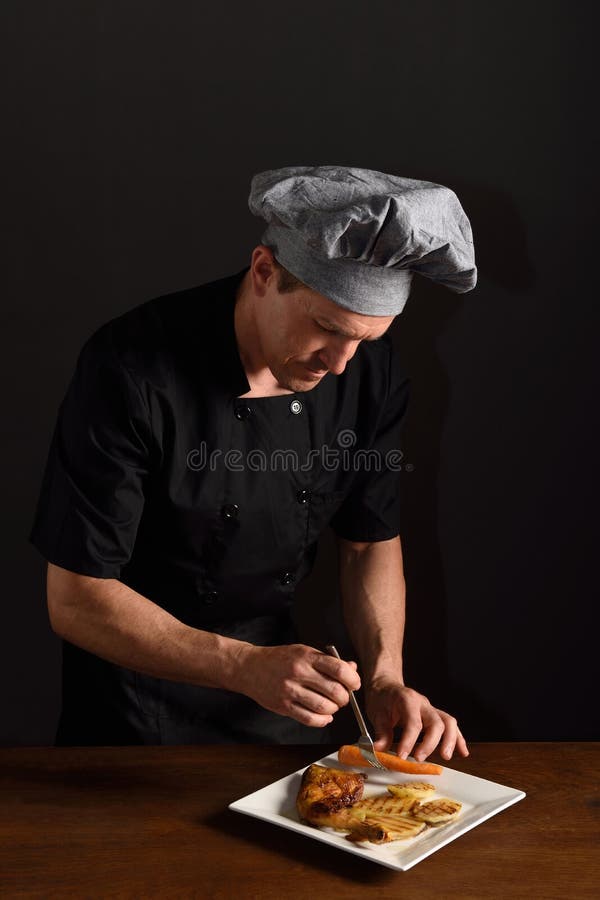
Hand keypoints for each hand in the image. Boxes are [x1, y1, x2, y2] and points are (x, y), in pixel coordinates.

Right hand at [240, 643, 360, 727]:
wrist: (250, 667)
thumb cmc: (280, 659)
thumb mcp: (304, 652)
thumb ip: (328, 662)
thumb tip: (352, 669)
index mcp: (307, 656)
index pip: (339, 669)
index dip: (353, 679)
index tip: (354, 684)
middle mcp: (299, 673)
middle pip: (334, 691)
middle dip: (345, 697)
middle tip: (343, 697)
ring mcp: (290, 690)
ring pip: (324, 707)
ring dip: (334, 710)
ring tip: (332, 705)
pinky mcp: (283, 706)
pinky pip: (310, 719)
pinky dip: (322, 720)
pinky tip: (324, 715)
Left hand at [365, 677, 468, 760]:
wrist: (386, 685)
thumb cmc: (382, 698)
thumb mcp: (376, 713)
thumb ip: (381, 732)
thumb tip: (379, 749)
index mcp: (407, 700)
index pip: (413, 722)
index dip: (409, 741)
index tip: (402, 756)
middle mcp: (423, 704)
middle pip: (436, 722)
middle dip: (431, 742)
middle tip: (420, 758)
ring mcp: (431, 709)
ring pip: (448, 722)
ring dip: (450, 740)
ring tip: (446, 756)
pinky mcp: (435, 716)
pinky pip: (451, 726)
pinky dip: (458, 739)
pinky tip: (462, 752)